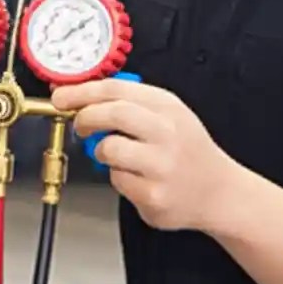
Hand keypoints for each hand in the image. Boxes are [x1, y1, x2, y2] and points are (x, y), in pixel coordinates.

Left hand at [53, 78, 252, 232]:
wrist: (221, 192)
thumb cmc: (189, 151)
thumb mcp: (170, 115)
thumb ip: (132, 103)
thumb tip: (83, 95)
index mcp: (168, 107)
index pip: (116, 88)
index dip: (82, 91)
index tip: (62, 96)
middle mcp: (167, 132)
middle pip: (112, 113)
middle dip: (86, 118)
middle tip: (81, 125)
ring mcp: (162, 165)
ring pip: (109, 149)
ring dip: (103, 152)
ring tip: (118, 156)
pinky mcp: (155, 195)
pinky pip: (117, 180)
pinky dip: (119, 178)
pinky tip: (137, 178)